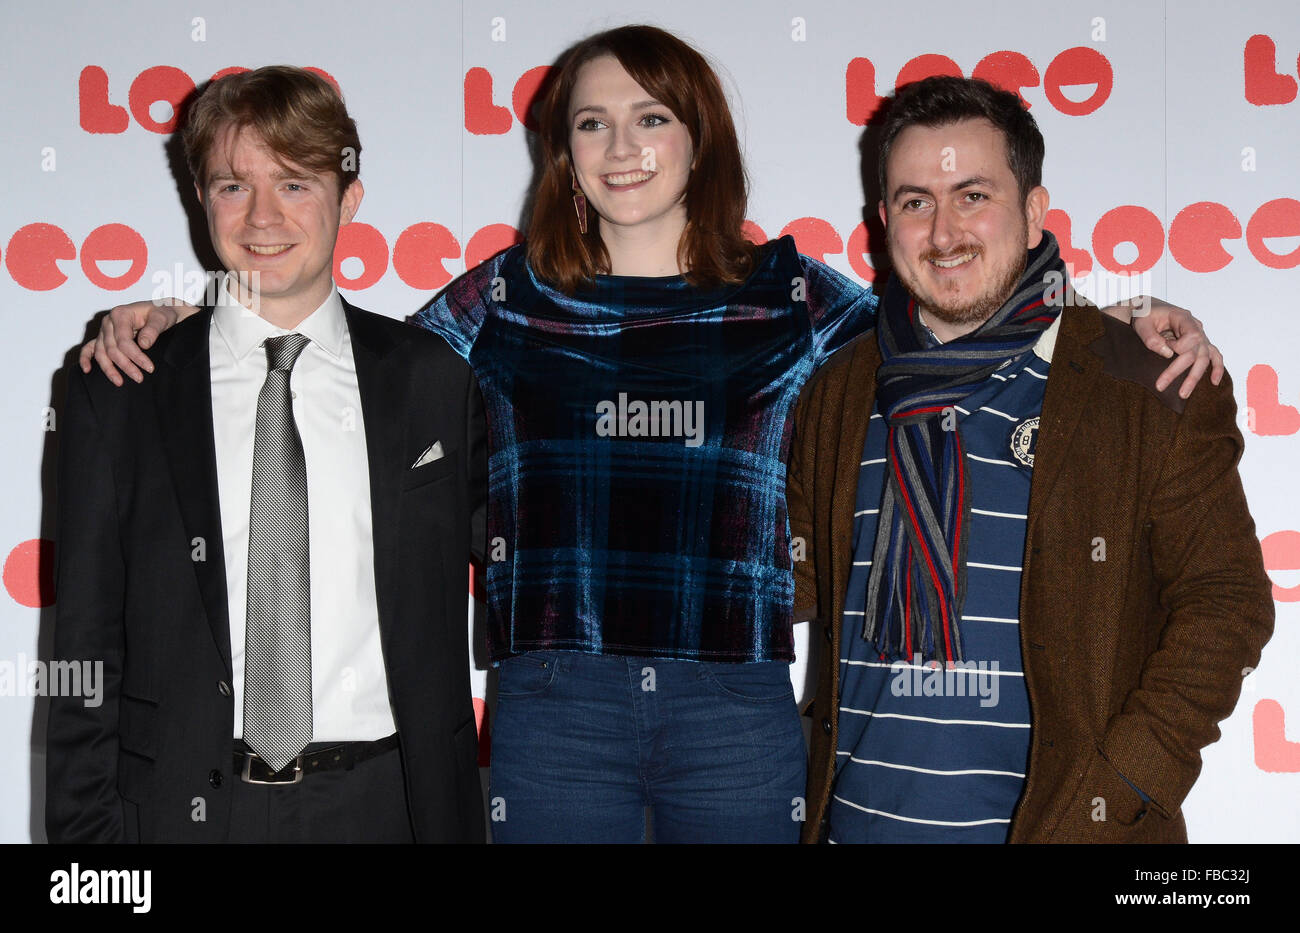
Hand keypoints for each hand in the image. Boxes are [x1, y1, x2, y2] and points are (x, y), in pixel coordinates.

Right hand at [79, 298, 197, 385]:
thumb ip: (153, 329)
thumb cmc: (161, 312)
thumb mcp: (162, 318)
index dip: (135, 356)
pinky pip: (90, 348)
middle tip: (139, 378)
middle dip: (125, 365)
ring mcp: (104, 330)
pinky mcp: (103, 337)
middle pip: (112, 348)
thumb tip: (143, 345)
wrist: (161, 310)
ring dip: (109, 368)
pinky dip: (85, 358)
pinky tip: (87, 370)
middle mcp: (108, 322)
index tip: (149, 368)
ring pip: (101, 352)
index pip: (124, 340)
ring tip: (119, 382)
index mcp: (121, 314)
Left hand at [1112, 297, 1224, 398]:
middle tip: (1162, 386)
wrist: (1147, 310)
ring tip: (1184, 394)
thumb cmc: (1144, 314)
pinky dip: (1216, 368)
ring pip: (1205, 358)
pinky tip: (1214, 382)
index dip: (1181, 347)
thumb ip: (1151, 338)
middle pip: (1197, 352)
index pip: (1193, 336)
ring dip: (1195, 376)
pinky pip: (1213, 355)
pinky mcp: (1198, 343)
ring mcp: (1199, 336)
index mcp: (1184, 318)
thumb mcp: (1141, 323)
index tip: (1166, 349)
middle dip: (1182, 371)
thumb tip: (1167, 353)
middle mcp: (1196, 327)